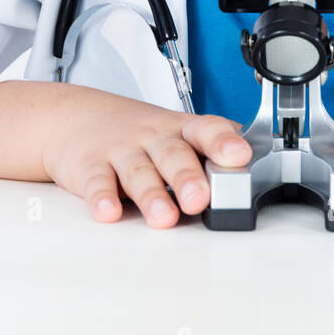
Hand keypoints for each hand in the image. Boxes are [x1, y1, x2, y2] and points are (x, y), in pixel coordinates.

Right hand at [40, 87, 251, 227]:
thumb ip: (212, 151)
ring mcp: (121, 151)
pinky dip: (102, 198)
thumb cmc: (139, 134)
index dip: (223, 143)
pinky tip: (109, 211)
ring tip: (164, 216)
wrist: (75, 117)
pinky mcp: (90, 167)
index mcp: (180, 130)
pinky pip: (96, 182)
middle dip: (187, 177)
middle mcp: (153, 138)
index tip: (239, 156)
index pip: (206, 130)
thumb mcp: (176, 133)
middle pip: (173, 154)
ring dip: (151, 195)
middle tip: (200, 199)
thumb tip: (258, 170)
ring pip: (138, 171)